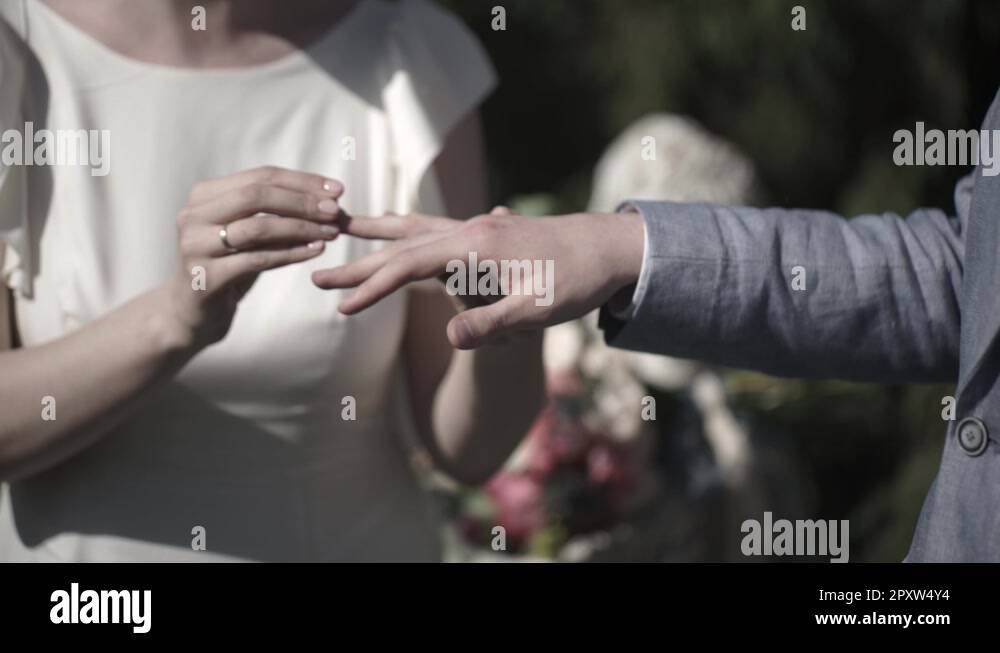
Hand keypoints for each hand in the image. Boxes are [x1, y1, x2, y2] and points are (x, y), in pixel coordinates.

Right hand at [166, 166, 343, 346]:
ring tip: (332, 233)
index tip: (337, 190)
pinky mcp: (205, 276)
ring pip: (256, 228)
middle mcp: (194, 215)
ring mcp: (196, 245)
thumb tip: (328, 198)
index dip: (302, 181)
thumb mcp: (248, 232)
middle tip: (336, 211)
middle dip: (301, 202)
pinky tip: (316, 251)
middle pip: (255, 196)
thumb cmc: (229, 265)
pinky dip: (291, 254)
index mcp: (204, 195)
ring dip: (300, 228)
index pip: (260, 176)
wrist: (193, 311)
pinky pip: (257, 260)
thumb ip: (276, 212)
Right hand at [313, 207, 644, 348]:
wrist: (612, 246)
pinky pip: (437, 228)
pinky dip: (410, 230)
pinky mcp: (488, 232)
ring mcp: (478, 227)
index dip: (373, 289)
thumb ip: (493, 323)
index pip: (409, 268)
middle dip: (360, 266)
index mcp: (475, 247)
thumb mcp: (538, 308)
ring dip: (379, 236)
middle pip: (402, 247)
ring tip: (345, 230)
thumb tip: (450, 338)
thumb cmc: (578, 280)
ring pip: (417, 229)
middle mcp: (470, 229)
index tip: (341, 309)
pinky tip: (401, 226)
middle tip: (316, 279)